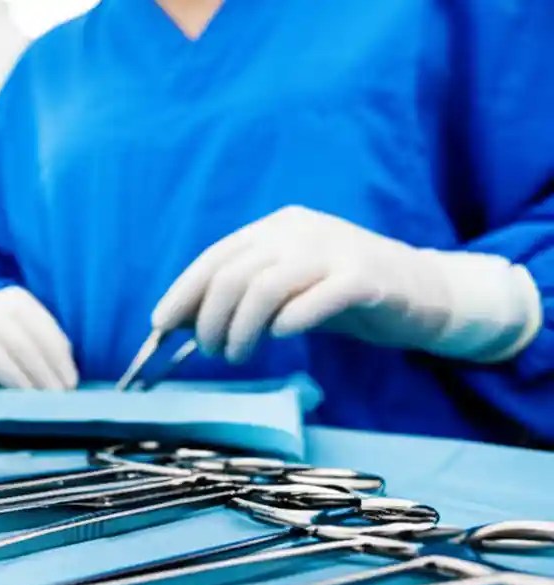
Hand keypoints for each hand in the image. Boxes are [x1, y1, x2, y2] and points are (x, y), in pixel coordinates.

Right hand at [0, 286, 78, 389]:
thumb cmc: (5, 342)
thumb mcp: (28, 334)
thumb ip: (47, 349)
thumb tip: (68, 382)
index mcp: (15, 299)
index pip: (42, 329)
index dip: (58, 360)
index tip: (69, 385)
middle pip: (19, 342)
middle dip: (40, 374)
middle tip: (52, 398)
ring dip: (14, 378)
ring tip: (29, 399)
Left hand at [152, 205, 539, 363]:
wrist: (424, 293)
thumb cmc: (341, 295)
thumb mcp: (284, 290)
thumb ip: (237, 297)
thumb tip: (176, 320)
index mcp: (276, 227)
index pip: (216, 258)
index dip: (183, 292)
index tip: (160, 326)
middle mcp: (301, 231)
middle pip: (234, 275)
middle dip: (210, 320)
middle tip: (211, 353)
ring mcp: (335, 250)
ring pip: (265, 288)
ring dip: (241, 330)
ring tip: (238, 356)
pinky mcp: (366, 278)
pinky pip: (314, 301)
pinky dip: (289, 323)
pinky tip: (281, 338)